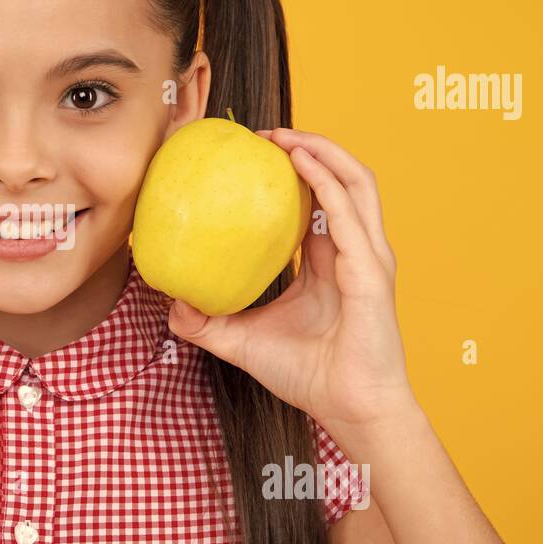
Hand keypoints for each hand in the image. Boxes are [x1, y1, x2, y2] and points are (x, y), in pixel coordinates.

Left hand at [166, 127, 416, 450]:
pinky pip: (346, 217)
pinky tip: (298, 164)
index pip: (318, 200)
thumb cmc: (308, 376)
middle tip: (265, 134)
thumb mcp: (244, 341)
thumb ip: (208, 323)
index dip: (294, 170)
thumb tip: (171, 303)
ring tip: (284, 136)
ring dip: (322, 152)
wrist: (349, 409)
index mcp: (332, 260)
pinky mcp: (371, 272)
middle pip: (343, 179)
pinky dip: (325, 184)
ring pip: (356, 183)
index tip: (254, 153)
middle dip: (310, 146)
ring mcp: (368, 258)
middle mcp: (354, 251)